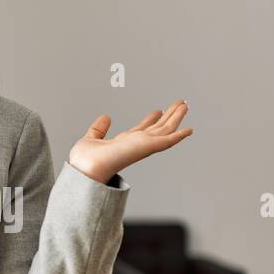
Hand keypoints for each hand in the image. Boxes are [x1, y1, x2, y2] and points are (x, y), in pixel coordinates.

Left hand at [67, 99, 192, 183]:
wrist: (85, 170)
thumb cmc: (84, 163)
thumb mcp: (91, 139)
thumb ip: (99, 129)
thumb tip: (106, 117)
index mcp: (124, 143)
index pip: (142, 130)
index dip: (151, 119)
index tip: (158, 111)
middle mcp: (136, 145)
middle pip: (157, 128)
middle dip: (169, 115)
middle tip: (180, 104)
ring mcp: (142, 146)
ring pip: (165, 130)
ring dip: (176, 117)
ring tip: (185, 105)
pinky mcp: (146, 147)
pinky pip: (167, 141)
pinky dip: (179, 135)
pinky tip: (189, 130)